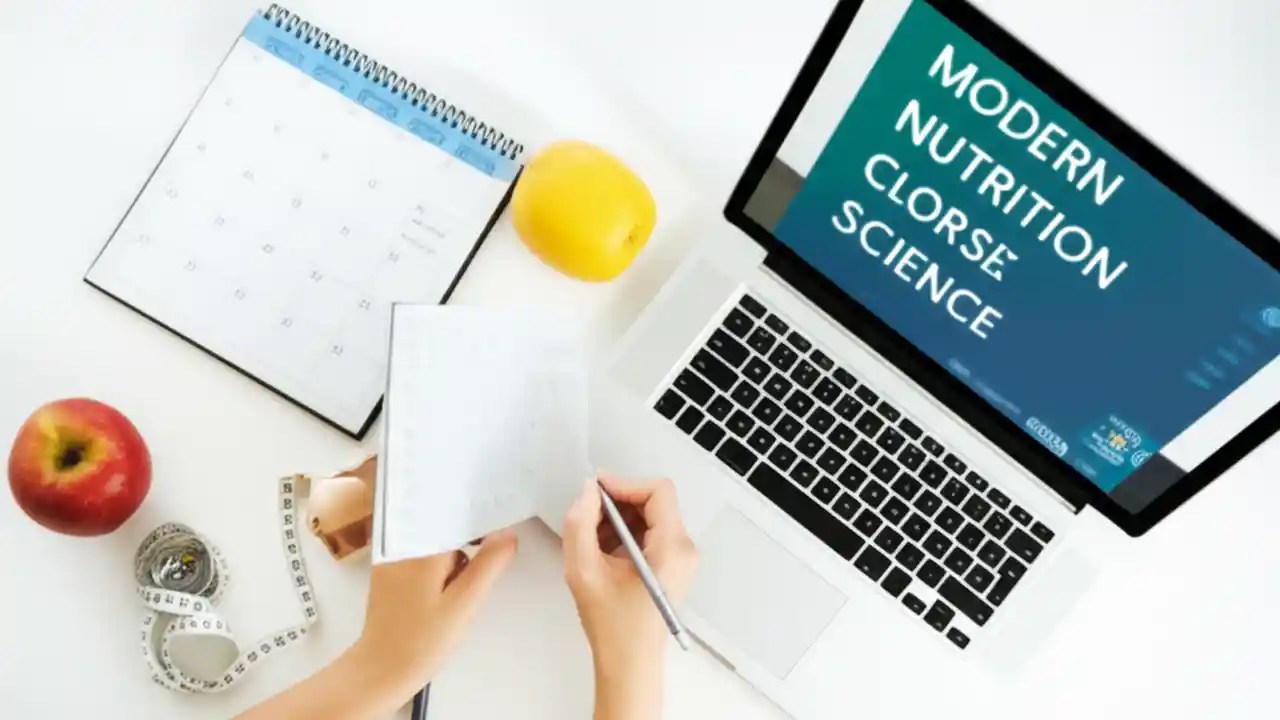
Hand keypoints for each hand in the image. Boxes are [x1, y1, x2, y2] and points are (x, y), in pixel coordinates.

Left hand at [356, 529, 517, 689]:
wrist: (380, 670)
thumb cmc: (421, 643)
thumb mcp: (464, 604)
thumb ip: (488, 565)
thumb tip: (507, 534)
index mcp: (421, 549)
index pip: (456, 516)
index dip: (480, 524)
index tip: (495, 540)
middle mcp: (401, 546)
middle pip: (444, 529)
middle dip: (464, 548)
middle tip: (466, 585)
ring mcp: (391, 559)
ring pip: (433, 545)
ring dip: (448, 562)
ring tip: (449, 597)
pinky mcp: (387, 573)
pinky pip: (418, 558)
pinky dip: (434, 570)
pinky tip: (436, 598)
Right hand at [563, 476, 697, 717]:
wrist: (629, 664)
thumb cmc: (611, 625)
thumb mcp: (583, 570)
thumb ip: (580, 523)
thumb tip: (588, 490)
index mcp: (672, 548)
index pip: (657, 491)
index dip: (624, 484)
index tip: (594, 491)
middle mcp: (684, 548)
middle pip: (654, 502)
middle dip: (618, 503)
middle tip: (587, 517)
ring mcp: (681, 557)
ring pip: (650, 516)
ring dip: (618, 519)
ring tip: (591, 540)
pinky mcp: (672, 564)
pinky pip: (650, 533)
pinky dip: (624, 533)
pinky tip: (603, 552)